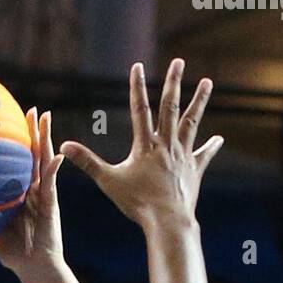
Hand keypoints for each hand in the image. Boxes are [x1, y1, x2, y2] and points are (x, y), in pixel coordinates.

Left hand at [0, 109, 64, 278]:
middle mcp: (34, 190)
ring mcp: (44, 195)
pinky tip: (57, 154)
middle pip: (34, 155)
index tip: (12, 124)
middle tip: (33, 110)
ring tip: (46, 118)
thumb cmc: (15, 252)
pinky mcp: (51, 204)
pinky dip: (54, 169)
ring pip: (44, 161)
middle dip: (34, 132)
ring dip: (45, 139)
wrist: (34, 268)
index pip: (20, 163)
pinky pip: (51, 183)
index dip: (18, 144)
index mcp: (21, 193)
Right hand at [61, 59, 222, 228]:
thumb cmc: (137, 202)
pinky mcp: (193, 170)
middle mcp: (166, 144)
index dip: (137, 87)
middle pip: (171, 107)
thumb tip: (64, 146)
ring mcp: (182, 156)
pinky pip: (204, 155)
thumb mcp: (108, 181)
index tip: (137, 66)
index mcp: (145, 145)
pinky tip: (218, 139)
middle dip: (173, 83)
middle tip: (179, 62)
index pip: (140, 109)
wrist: (167, 220)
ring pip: (191, 122)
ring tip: (207, 82)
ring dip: (199, 101)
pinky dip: (211, 147)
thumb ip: (87, 162)